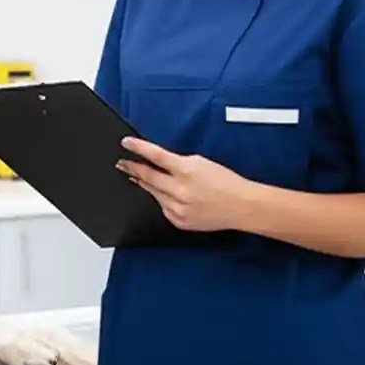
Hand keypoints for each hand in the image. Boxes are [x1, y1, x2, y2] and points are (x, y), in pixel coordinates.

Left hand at [116, 137, 253, 232]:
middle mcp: (180, 191)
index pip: (156, 156)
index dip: (138, 148)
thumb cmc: (226, 182)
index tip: (126, 143)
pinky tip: (167, 195)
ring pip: (153, 193)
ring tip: (139, 177)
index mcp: (186, 171)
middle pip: (148, 177)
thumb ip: (177, 163)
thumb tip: (159, 164)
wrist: (241, 206)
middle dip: (132, 169)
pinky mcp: (179, 221)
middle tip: (122, 164)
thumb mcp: (201, 163)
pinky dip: (162, 200)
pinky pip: (163, 208)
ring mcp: (178, 208)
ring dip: (146, 184)